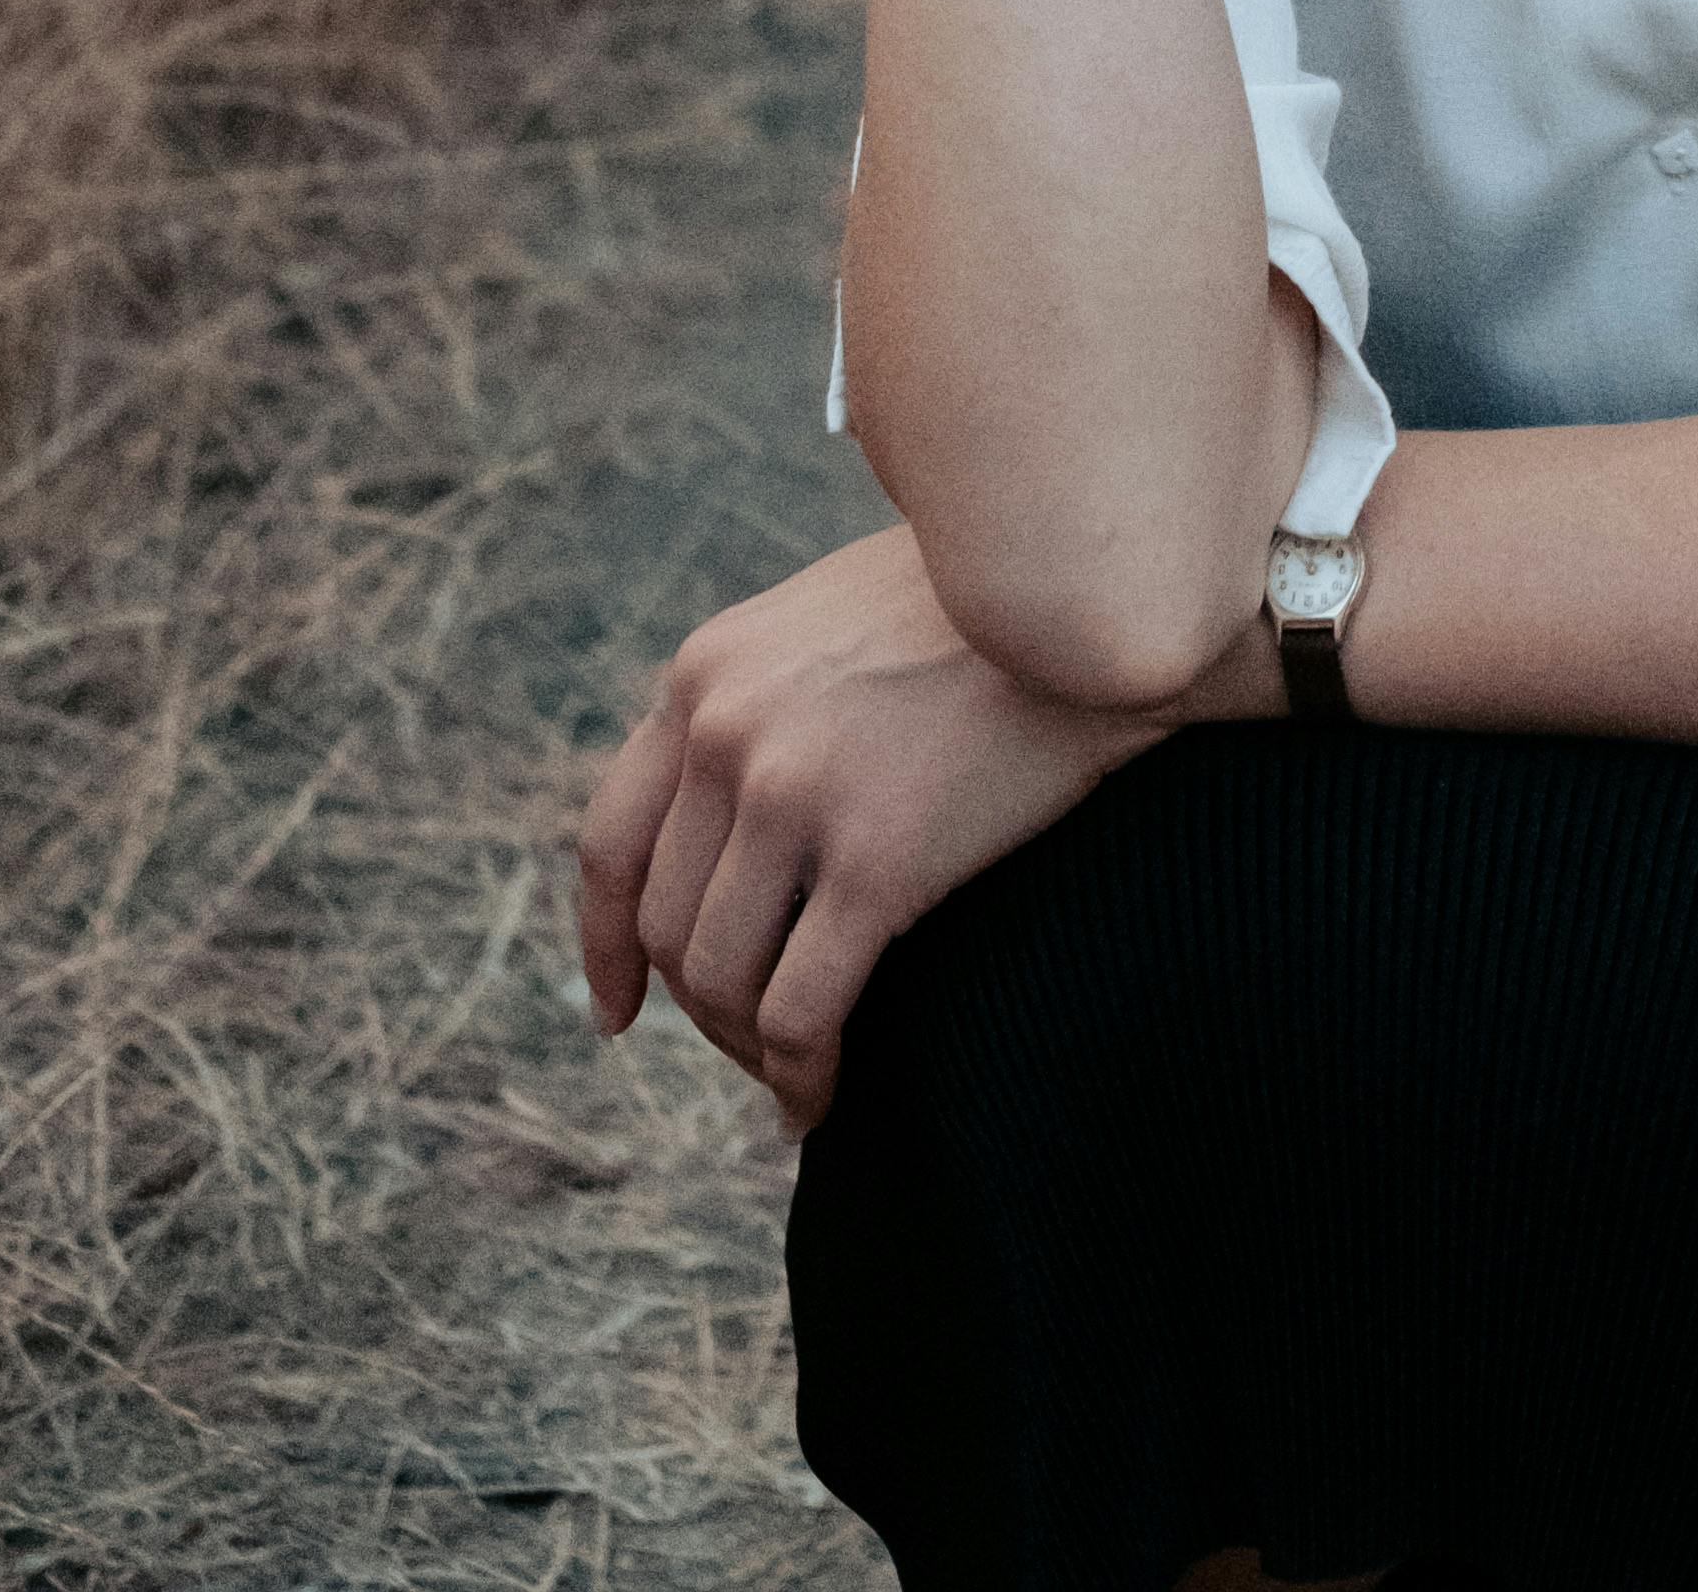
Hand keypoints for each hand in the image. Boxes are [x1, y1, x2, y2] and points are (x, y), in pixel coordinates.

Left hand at [574, 520, 1158, 1131]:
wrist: (1091, 603)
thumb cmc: (977, 612)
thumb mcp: (828, 618)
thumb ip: (758, 696)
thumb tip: (722, 811)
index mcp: (706, 672)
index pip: (612, 839)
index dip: (606, 944)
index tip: (622, 1012)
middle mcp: (727, 728)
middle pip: (668, 924)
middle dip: (701, 1010)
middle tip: (753, 1048)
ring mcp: (794, 792)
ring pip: (721, 979)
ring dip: (748, 1049)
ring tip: (793, 1075)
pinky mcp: (877, 857)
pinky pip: (800, 1010)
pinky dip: (799, 1073)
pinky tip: (822, 1094)